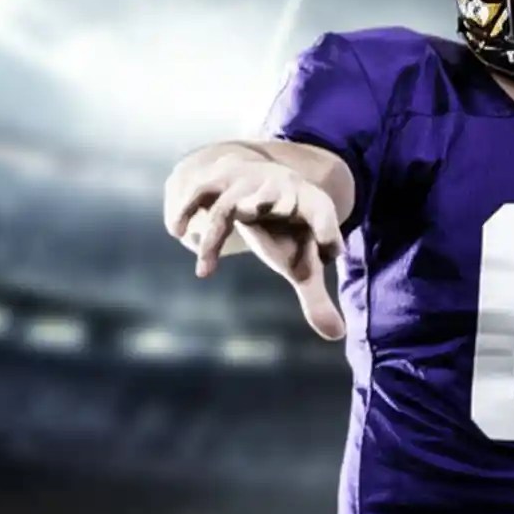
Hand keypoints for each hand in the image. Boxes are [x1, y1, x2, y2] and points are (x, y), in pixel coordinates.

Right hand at [163, 154, 346, 339]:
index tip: (326, 254)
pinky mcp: (215, 178)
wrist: (260, 180)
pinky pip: (198, 189)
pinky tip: (177, 231)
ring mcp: (245, 181)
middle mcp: (278, 189)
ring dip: (216, 214)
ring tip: (186, 235)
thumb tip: (336, 336)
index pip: (323, 217)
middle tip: (246, 213)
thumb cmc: (286, 232)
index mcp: (309, 208)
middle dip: (264, 203)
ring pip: (229, 198)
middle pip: (275, 195)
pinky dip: (185, 207)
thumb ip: (316, 298)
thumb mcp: (303, 261)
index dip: (326, 232)